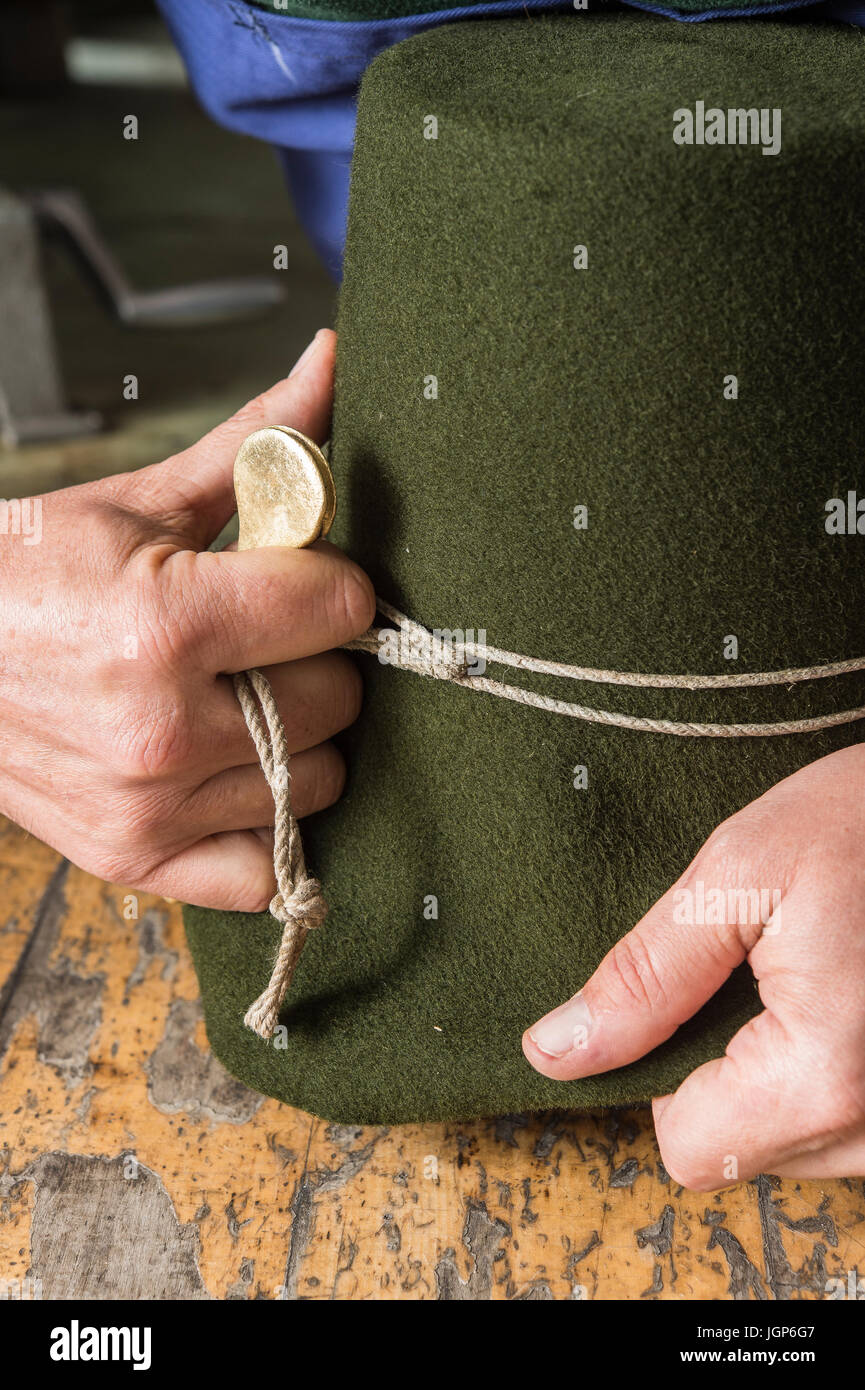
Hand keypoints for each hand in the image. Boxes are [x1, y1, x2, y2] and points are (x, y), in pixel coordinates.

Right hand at [0, 329, 373, 908]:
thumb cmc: (30, 575)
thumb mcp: (139, 502)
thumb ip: (256, 445)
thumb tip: (334, 358)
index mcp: (166, 623)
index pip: (338, 606)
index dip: (332, 582)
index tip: (300, 579)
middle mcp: (162, 729)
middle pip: (338, 699)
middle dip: (316, 659)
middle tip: (266, 641)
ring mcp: (149, 806)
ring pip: (319, 781)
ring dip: (300, 740)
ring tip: (244, 701)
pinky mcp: (134, 859)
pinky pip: (264, 873)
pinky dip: (267, 827)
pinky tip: (237, 776)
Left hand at [523, 744, 864, 1187]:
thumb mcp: (738, 873)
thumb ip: (646, 975)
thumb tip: (557, 1051)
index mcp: (826, 1075)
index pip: (688, 1150)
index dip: (664, 1077)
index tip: (691, 999)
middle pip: (743, 1152)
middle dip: (726, 1071)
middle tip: (762, 972)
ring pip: (795, 1143)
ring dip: (781, 1073)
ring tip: (812, 977)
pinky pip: (844, 1123)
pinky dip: (825, 1070)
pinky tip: (839, 998)